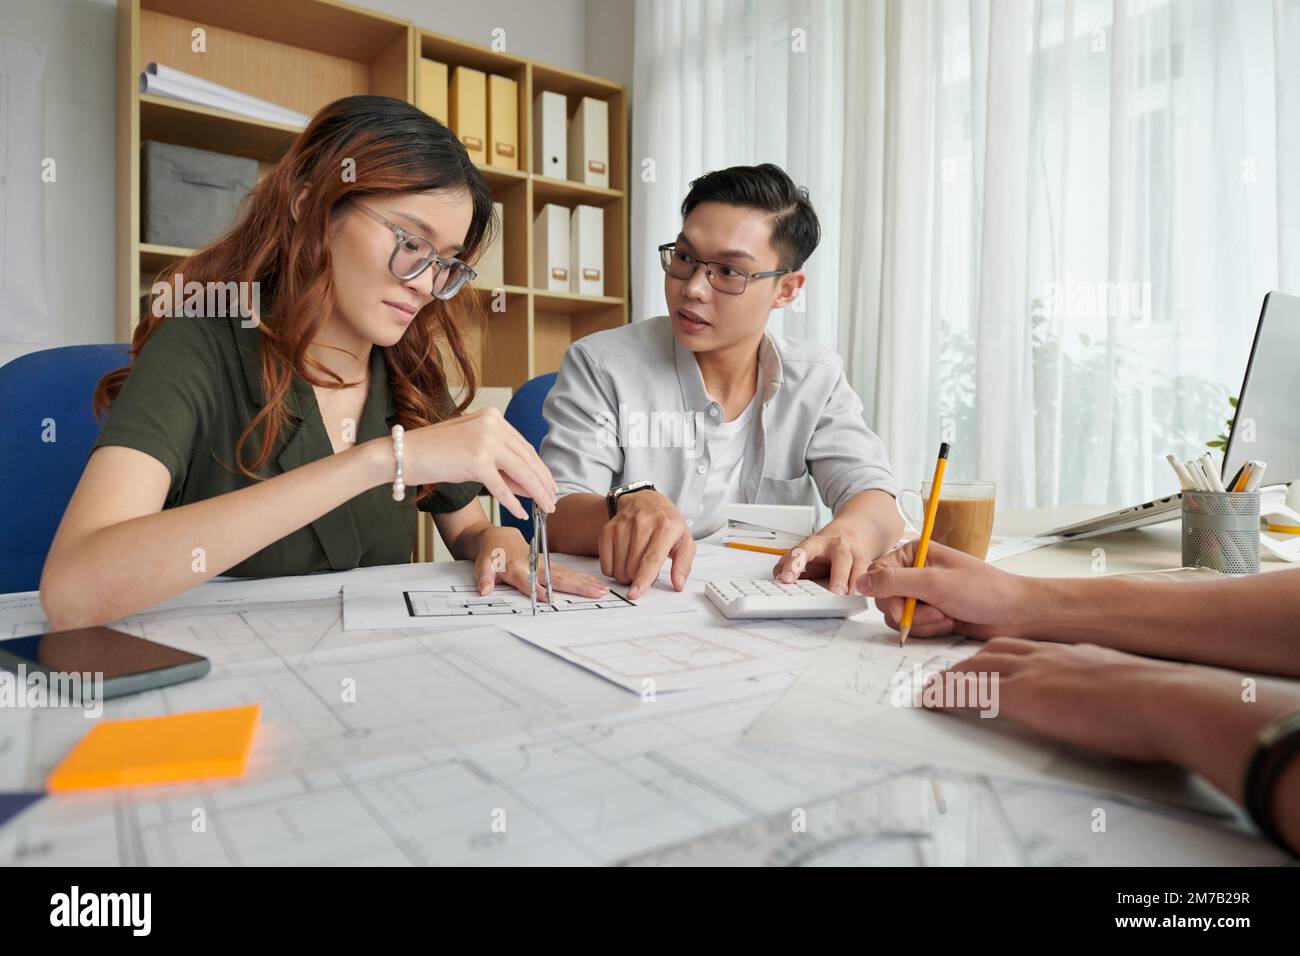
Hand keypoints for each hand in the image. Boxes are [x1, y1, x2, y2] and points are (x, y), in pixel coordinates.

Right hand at [394, 407, 556, 520]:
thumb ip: (500, 464)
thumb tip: (528, 485)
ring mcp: (485, 441)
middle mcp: (492, 424)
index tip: (549, 483)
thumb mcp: (473, 452)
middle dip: (543, 481)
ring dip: (536, 493)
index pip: (523, 445)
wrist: (402, 454)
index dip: (539, 467)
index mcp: (492, 416)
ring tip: (546, 507)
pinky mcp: (477, 460)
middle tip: (553, 499)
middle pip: (527, 457)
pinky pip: (502, 487)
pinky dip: (513, 503)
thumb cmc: (433, 453)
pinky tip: (522, 514)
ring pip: (521, 472)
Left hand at [471, 525, 608, 599]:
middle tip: (594, 593)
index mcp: (516, 568)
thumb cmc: (492, 553)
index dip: (537, 590)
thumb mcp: (482, 564)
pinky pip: (569, 573)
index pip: (527, 581)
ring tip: (602, 591)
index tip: (549, 600)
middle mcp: (534, 565)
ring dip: (586, 583)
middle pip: (557, 578)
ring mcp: (545, 565)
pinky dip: (584, 579)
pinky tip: (597, 585)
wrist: (500, 537)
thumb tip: (484, 590)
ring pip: (567, 574)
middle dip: (576, 586)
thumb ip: (484, 577)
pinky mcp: (551, 565)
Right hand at [598, 490, 694, 599]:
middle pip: (632, 567)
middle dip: (637, 578)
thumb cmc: (667, 523)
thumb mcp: (684, 541)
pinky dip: (613, 568)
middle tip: (645, 570)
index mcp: (665, 527)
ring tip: (635, 563)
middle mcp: (643, 523)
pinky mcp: (608, 529)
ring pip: (618, 567)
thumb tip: (678, 584)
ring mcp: (623, 525)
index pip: (651, 558)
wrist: (645, 501)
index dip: (643, 579)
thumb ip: (683, 565)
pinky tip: (623, 560)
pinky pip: (605, 562)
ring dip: (626, 574)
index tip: (635, 592)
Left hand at [773, 525, 876, 594]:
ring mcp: (854, 553)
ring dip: (856, 581)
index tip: (786, 579)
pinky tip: (864, 594)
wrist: (851, 533)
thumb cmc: (824, 549)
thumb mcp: (804, 552)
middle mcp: (838, 546)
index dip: (795, 564)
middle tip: (834, 592)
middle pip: (840, 557)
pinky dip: (868, 584)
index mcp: (817, 543)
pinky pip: (870, 572)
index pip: (803, 551)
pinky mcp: (867, 562)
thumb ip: (790, 564)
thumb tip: (777, 578)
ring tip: (850, 596)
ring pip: (859, 564)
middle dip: (838, 575)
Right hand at [856, 540, 1031, 639]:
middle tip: (935, 612)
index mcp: (914, 553)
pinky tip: (949, 622)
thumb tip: (859, 582)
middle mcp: (914, 571)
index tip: (900, 607)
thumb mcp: (934, 583)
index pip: (878, 573)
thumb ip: (893, 582)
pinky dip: (928, 629)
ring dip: (920, 622)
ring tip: (946, 616)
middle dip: (908, 612)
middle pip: (884, 598)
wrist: (1014, 614)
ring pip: (897, 615)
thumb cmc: (983, 591)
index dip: (885, 594)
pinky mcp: (929, 612)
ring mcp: (922, 593)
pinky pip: (911, 626)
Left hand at [922, 639, 1210, 761]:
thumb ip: (1108, 692)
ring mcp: (1033, 672)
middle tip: (948, 676)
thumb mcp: (1124, 689)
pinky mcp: (1023, 693)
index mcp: (1072, 656)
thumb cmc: (1157, 704)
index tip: (988, 667)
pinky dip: (946, 693)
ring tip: (931, 690)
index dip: (1001, 658)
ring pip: (977, 665)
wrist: (1164, 700)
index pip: (1024, 650)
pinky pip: (971, 690)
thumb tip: (1112, 710)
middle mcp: (1047, 657)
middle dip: (968, 664)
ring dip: (951, 677)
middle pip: (993, 651)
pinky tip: (929, 701)